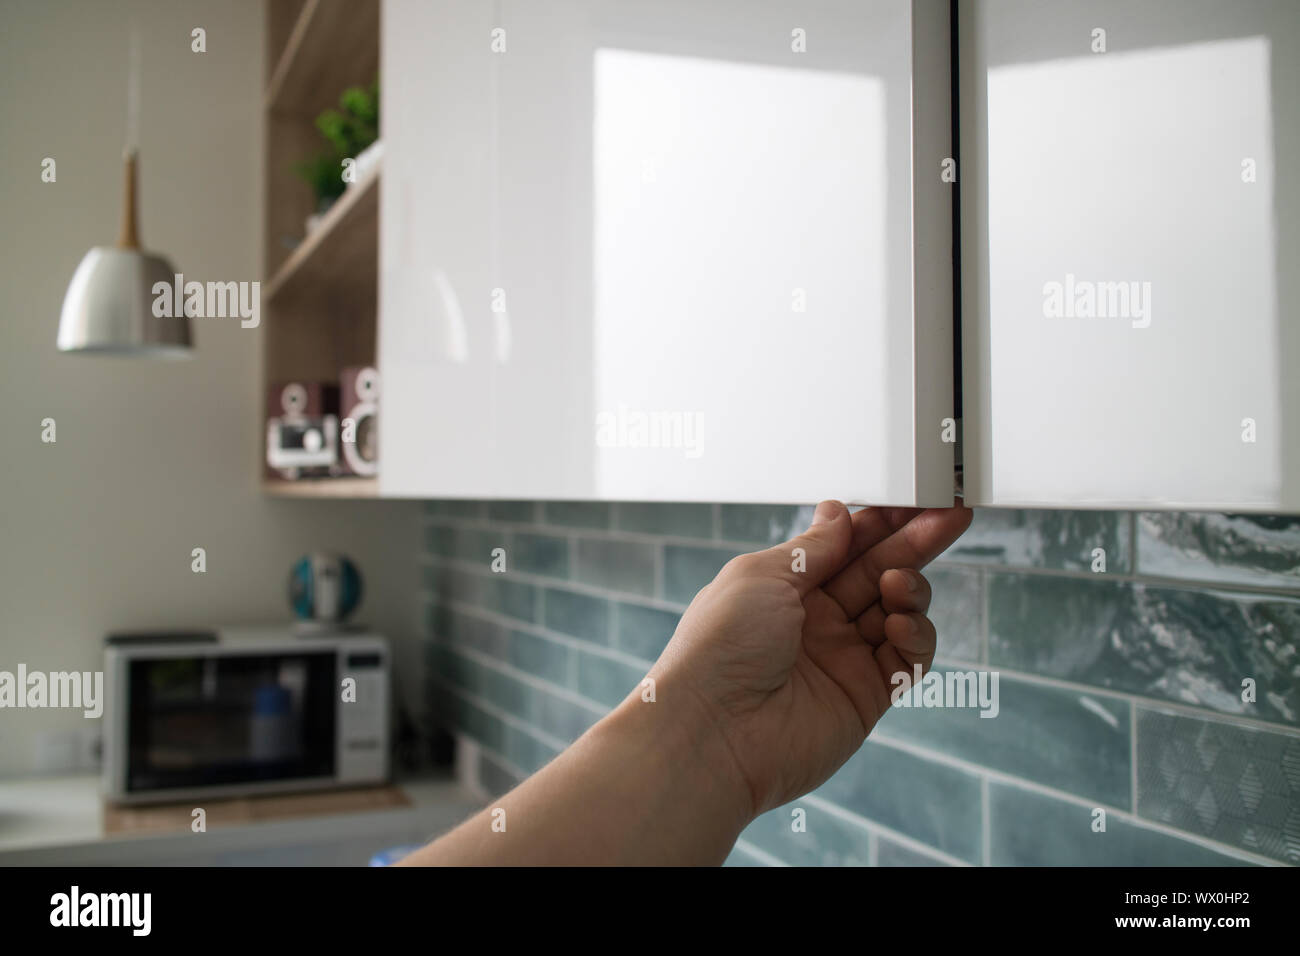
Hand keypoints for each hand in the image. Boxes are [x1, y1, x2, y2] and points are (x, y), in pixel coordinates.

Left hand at [650, 499, 972, 816]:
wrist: (712, 733)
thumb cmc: (719, 648)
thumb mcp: (763, 575)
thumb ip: (812, 548)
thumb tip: (837, 512)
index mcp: (784, 586)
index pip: (845, 544)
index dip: (880, 521)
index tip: (914, 499)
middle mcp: (815, 620)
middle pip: (879, 570)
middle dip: (915, 542)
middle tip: (950, 515)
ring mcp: (842, 658)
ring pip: (898, 612)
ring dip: (910, 589)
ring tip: (898, 585)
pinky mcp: (865, 697)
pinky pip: (907, 659)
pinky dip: (915, 637)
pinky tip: (901, 625)